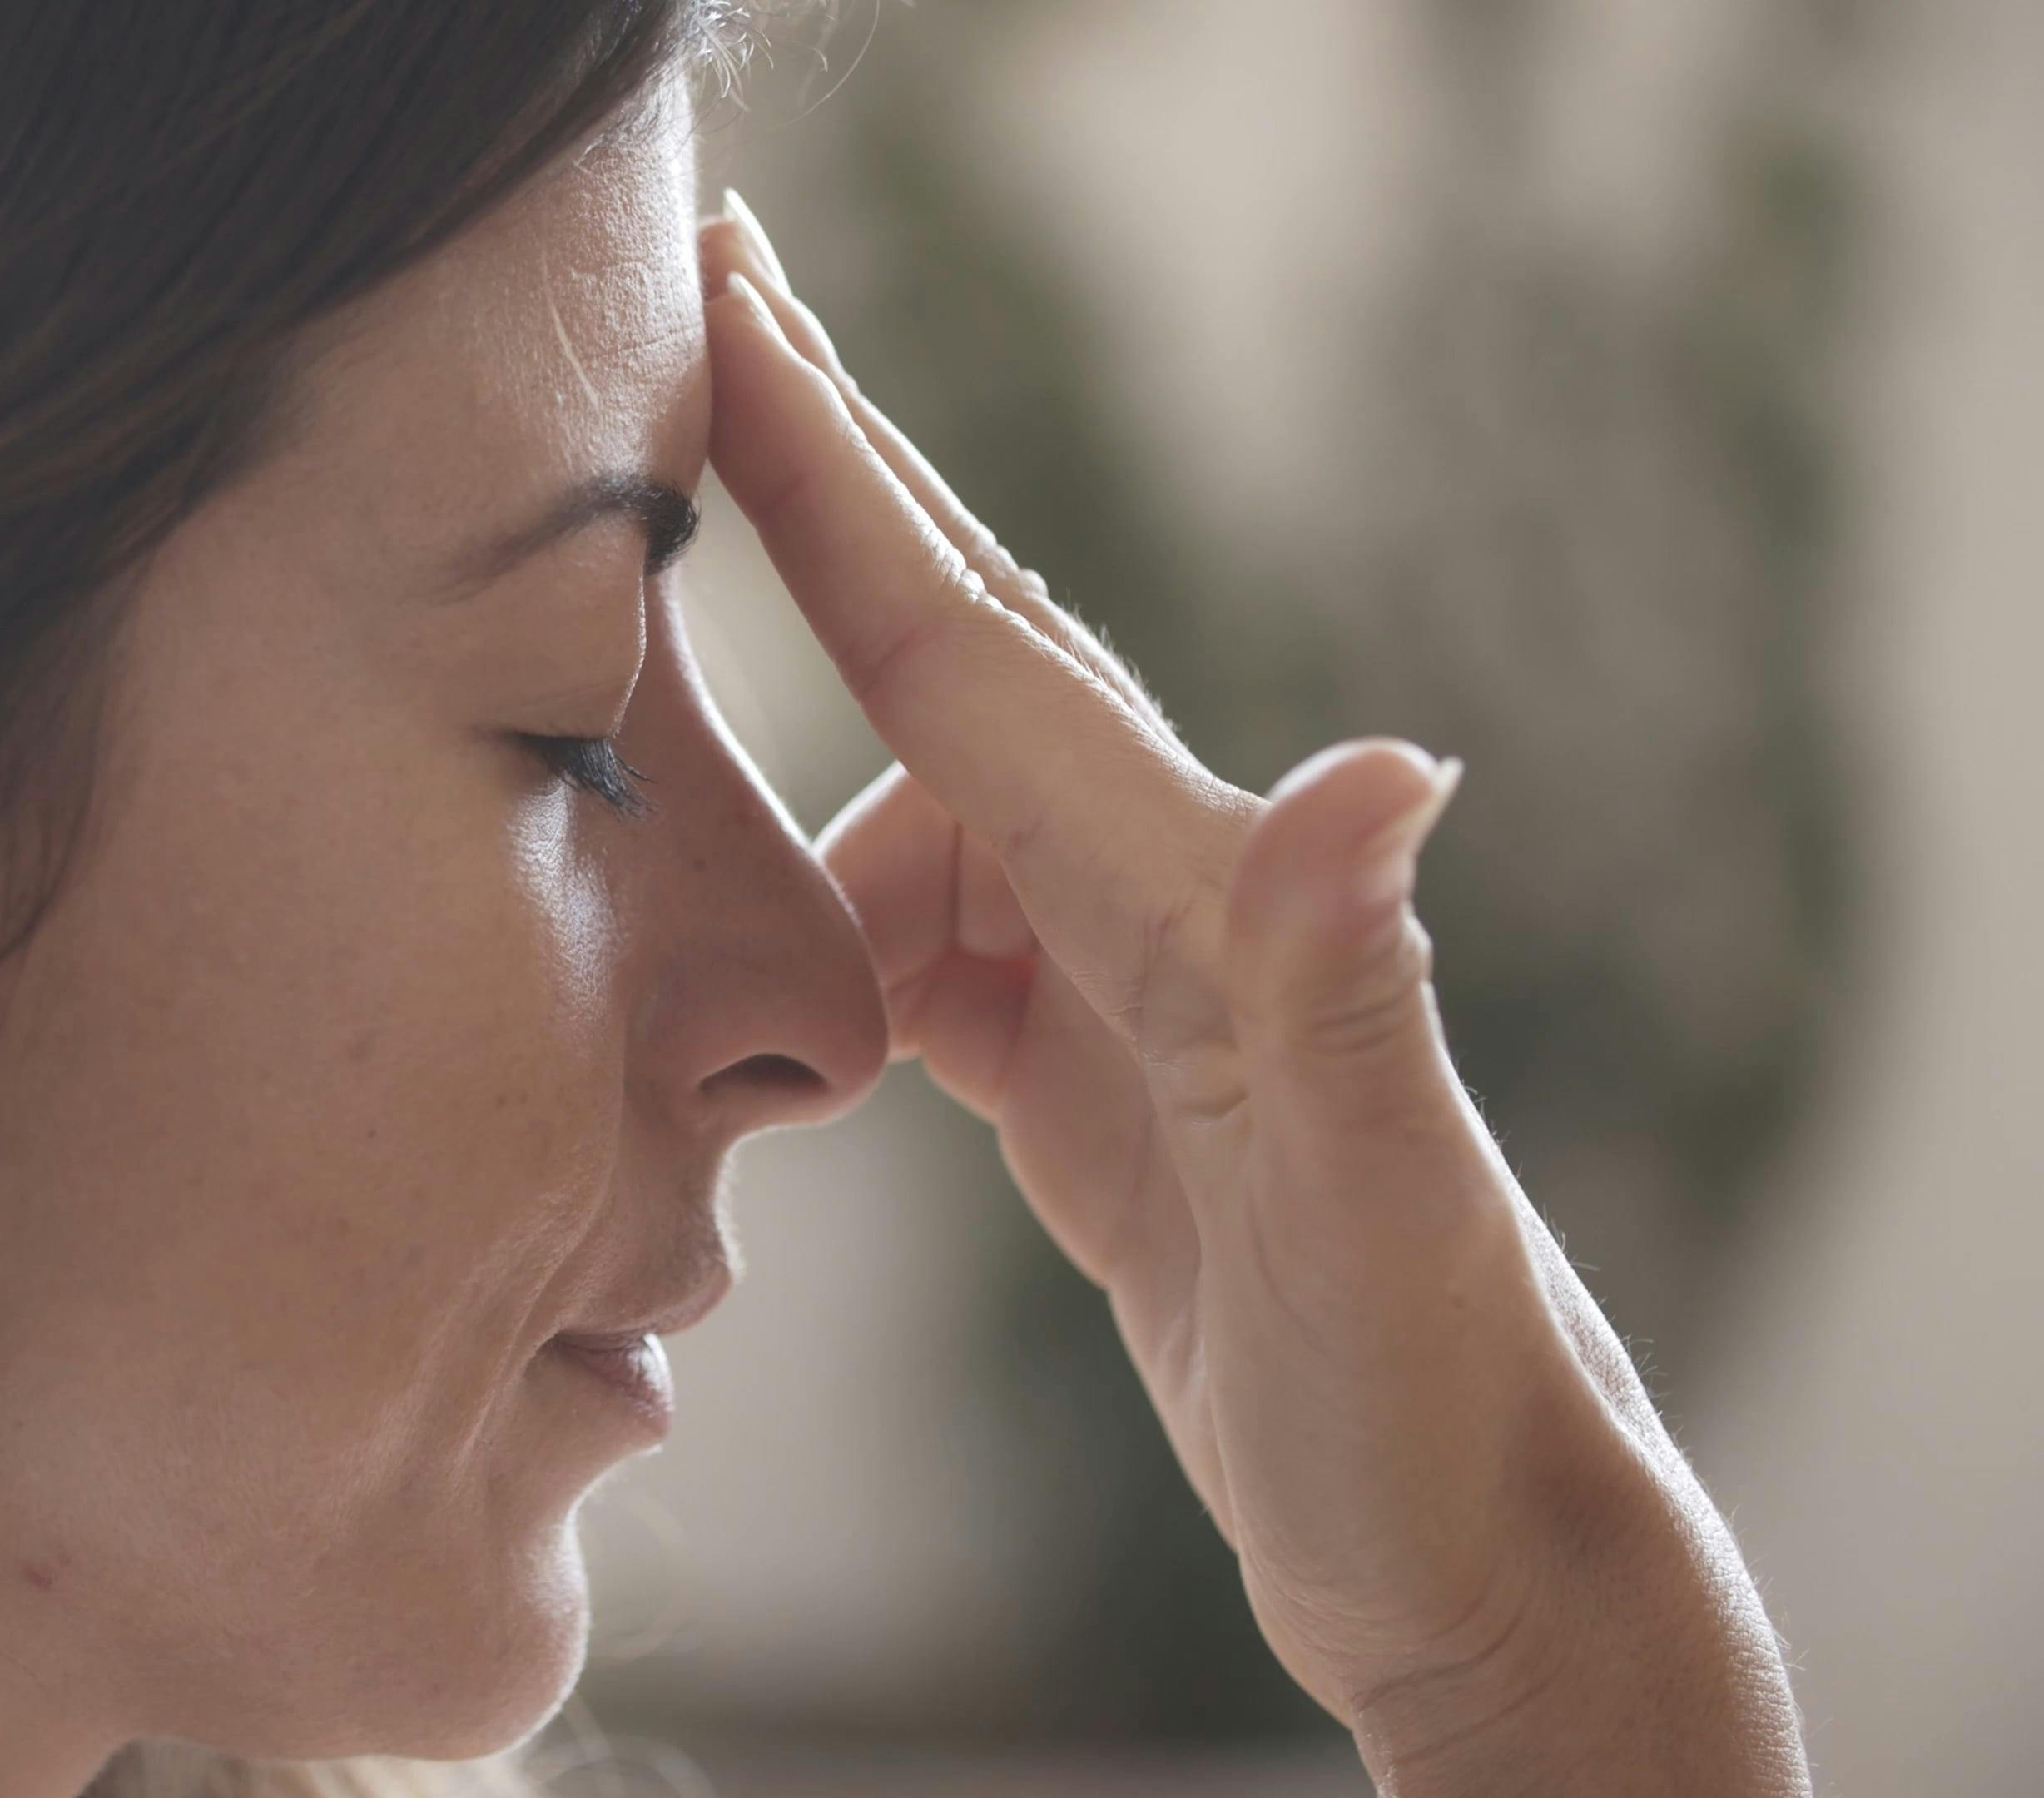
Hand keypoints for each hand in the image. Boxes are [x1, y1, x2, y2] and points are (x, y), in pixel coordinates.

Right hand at [699, 196, 1810, 1794]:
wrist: (1469, 1559)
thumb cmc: (1433, 1404)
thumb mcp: (1389, 1211)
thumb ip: (1357, 991)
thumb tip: (1390, 762)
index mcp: (1187, 900)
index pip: (962, 648)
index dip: (835, 474)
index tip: (729, 305)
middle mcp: (1151, 905)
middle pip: (949, 649)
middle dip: (828, 477)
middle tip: (713, 298)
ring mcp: (1114, 989)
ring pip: (907, 817)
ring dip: (786, 788)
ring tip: (653, 806)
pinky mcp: (1080, 1082)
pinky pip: (916, 946)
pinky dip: (825, 930)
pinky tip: (772, 985)